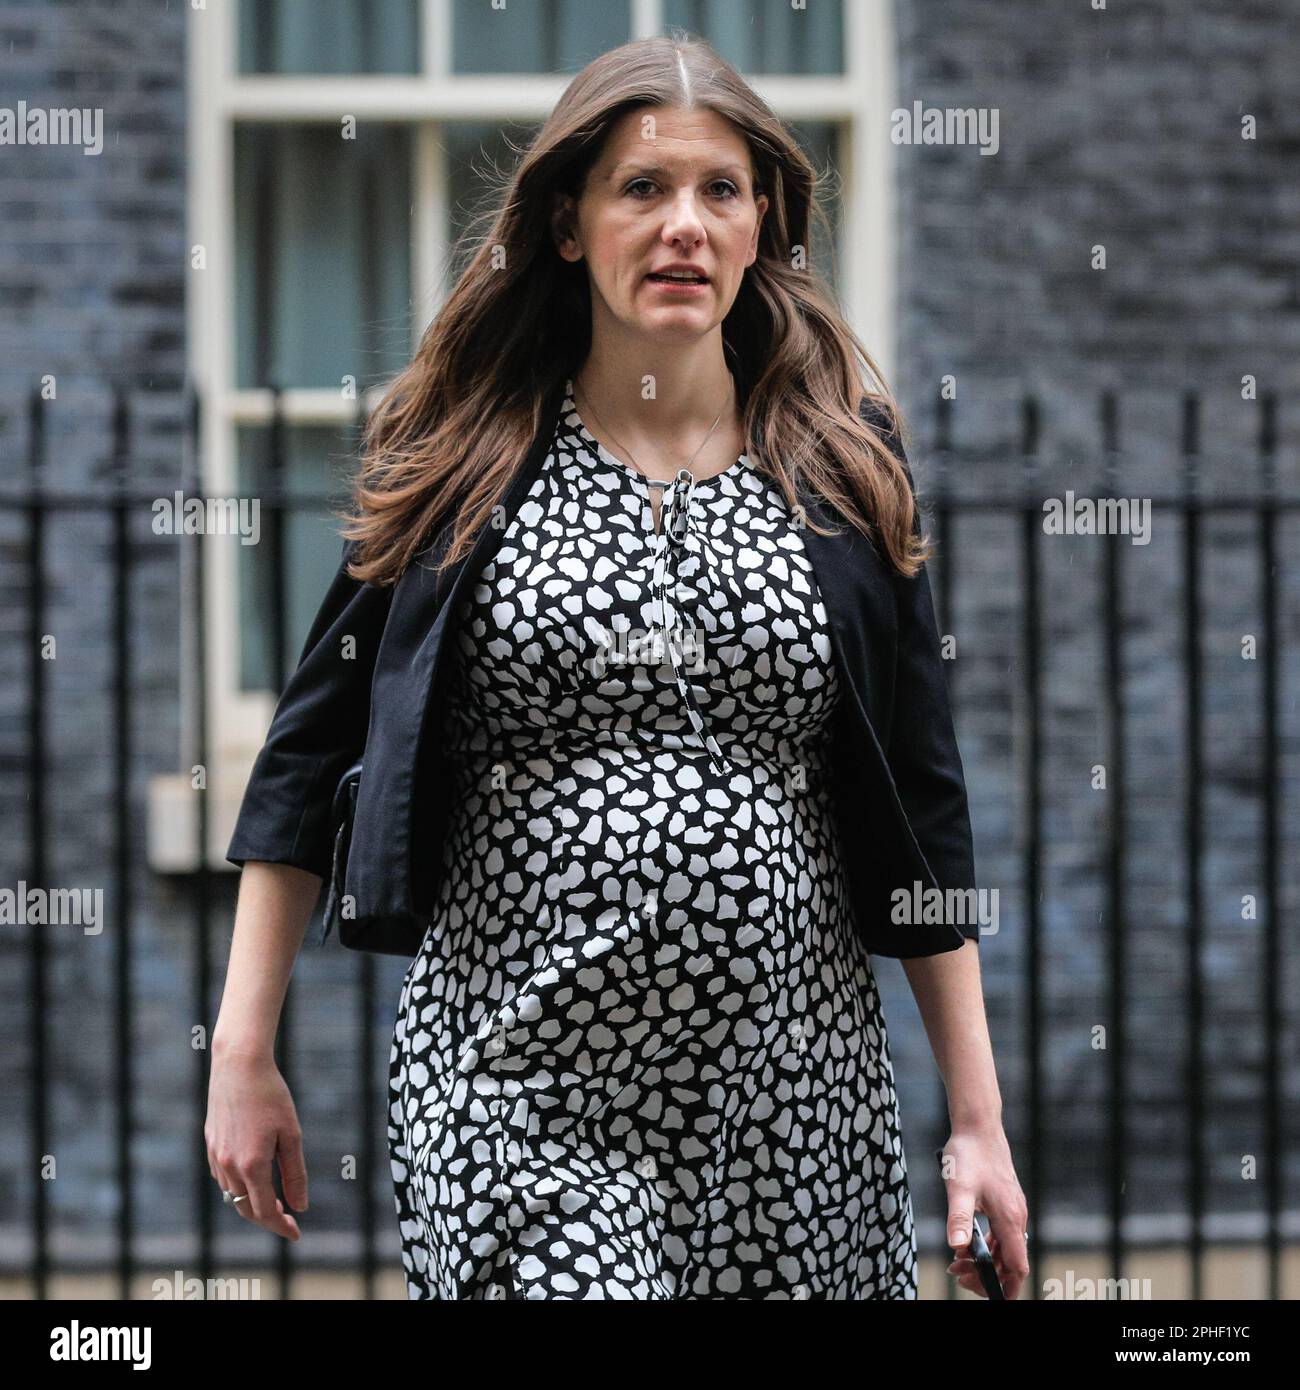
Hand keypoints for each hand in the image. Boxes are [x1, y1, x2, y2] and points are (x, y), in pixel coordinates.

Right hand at [205, 1045, 307, 1241]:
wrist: (239, 1065)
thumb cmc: (271, 1096)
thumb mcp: (292, 1134)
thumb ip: (295, 1174)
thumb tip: (299, 1206)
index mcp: (252, 1165)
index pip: (265, 1211)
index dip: (281, 1226)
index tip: (296, 1233)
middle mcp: (229, 1166)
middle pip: (246, 1209)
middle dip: (268, 1219)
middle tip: (288, 1220)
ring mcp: (216, 1156)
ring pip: (232, 1195)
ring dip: (251, 1204)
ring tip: (274, 1201)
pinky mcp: (211, 1145)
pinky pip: (223, 1178)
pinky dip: (238, 1187)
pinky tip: (253, 1179)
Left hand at [937, 1126, 1028, 1298]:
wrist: (978, 1126)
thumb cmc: (969, 1154)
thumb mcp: (958, 1187)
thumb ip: (959, 1218)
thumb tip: (957, 1246)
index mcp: (1009, 1218)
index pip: (1016, 1267)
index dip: (1004, 1286)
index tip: (985, 1292)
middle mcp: (1016, 1218)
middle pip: (1009, 1263)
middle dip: (985, 1274)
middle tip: (956, 1272)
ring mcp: (1013, 1210)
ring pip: (1004, 1249)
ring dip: (984, 1261)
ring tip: (956, 1261)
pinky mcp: (1006, 1203)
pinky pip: (1001, 1235)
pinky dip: (986, 1245)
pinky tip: (966, 1243)